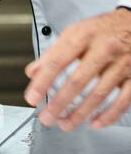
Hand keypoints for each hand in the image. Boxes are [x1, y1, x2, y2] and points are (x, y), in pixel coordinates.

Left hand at [24, 9, 130, 129]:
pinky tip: (95, 123)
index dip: (43, 81)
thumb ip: (54, 52)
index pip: (58, 61)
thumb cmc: (103, 29)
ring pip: (98, 94)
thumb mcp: (76, 32)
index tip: (32, 97)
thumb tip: (33, 71)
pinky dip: (108, 116)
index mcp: (83, 36)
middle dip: (59, 103)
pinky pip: (122, 101)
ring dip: (80, 114)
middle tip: (47, 117)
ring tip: (65, 124)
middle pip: (77, 81)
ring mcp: (121, 64)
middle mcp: (103, 49)